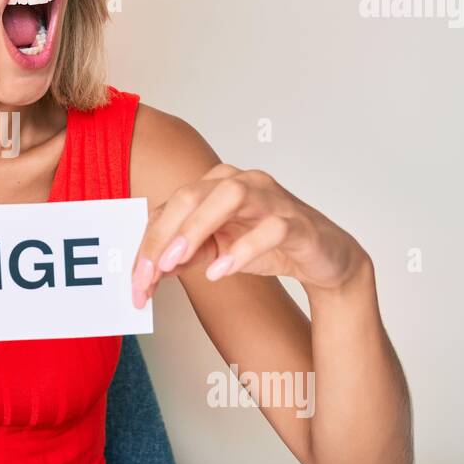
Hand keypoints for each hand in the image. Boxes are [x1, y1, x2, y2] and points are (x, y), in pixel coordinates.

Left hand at [131, 163, 366, 306]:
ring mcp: (271, 198)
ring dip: (197, 228)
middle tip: (150, 271)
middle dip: (164, 235)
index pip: (171, 208)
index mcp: (215, 185)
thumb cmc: (269, 246)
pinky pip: (269, 228)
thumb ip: (185, 254)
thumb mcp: (217, 252)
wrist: (326, 259)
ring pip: (229, 196)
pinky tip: (221, 271)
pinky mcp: (297, 221)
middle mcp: (242, 182)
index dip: (149, 243)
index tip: (137, 282)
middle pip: (191, 195)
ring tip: (177, 261)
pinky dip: (242, 249)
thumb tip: (150, 269)